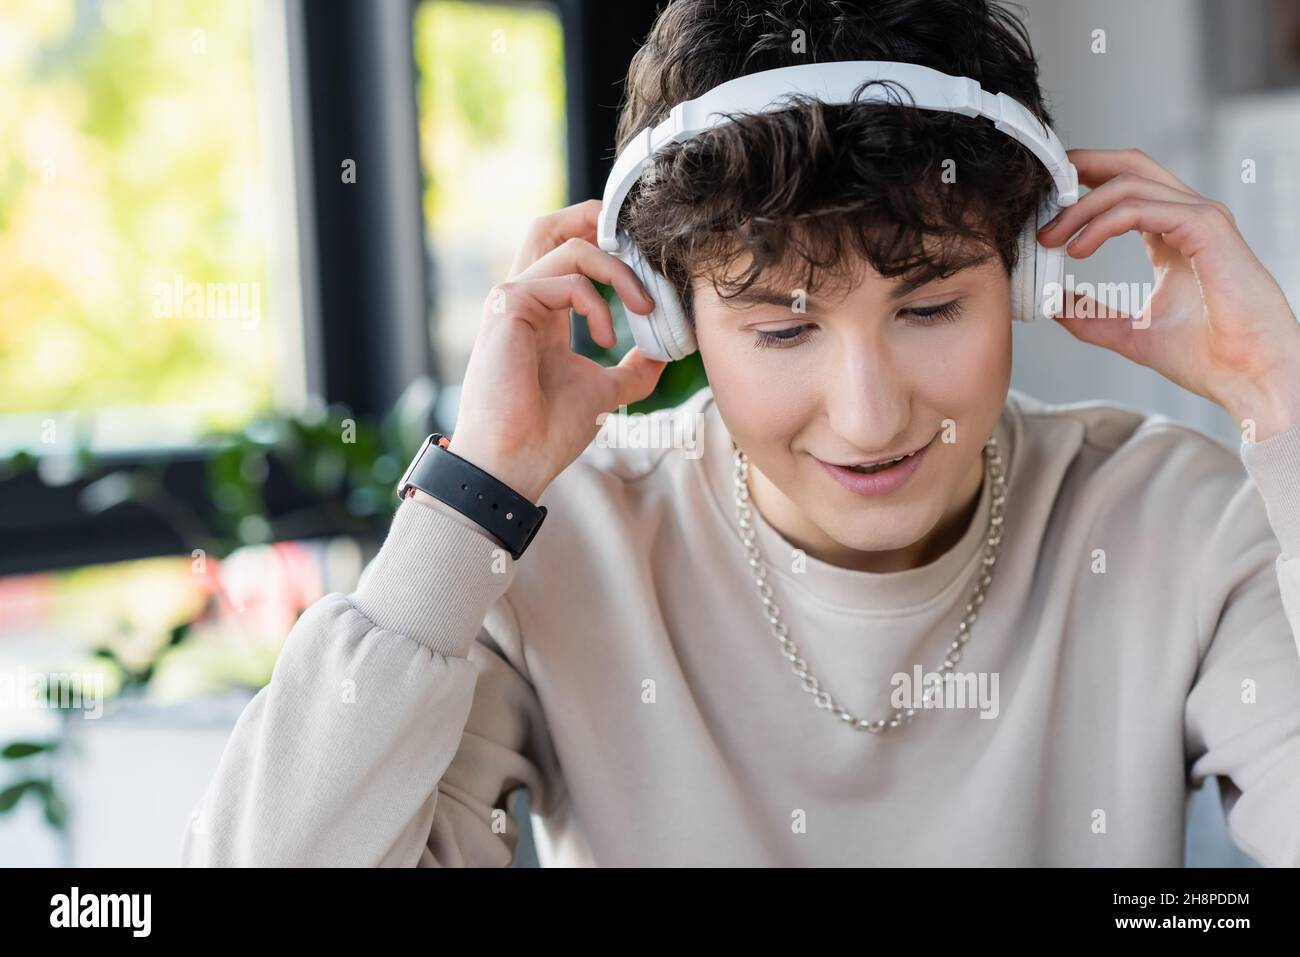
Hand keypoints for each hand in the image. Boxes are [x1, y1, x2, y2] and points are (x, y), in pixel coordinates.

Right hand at [446, 199, 667, 500]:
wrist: (514, 462)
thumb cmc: (546, 433)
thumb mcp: (603, 392)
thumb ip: (632, 369)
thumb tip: (666, 352)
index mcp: (543, 313)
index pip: (569, 254)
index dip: (607, 245)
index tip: (651, 268)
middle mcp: (525, 298)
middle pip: (551, 226)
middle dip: (597, 219)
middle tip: (642, 241)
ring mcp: (513, 297)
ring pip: (570, 245)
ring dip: (619, 271)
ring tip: (645, 310)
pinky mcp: (509, 304)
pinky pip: (566, 279)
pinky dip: (598, 303)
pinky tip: (608, 340)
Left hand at [1036, 148, 1299, 439]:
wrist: (1250, 376)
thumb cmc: (1208, 356)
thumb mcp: (1131, 332)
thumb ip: (1090, 316)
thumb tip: (1052, 307)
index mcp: (1173, 234)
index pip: (1125, 188)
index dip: (1082, 188)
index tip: (1043, 211)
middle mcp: (1189, 217)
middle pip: (1129, 166)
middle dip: (1079, 171)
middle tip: (1038, 196)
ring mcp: (1201, 218)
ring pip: (1128, 184)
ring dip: (1080, 208)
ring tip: (1050, 238)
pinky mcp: (1207, 228)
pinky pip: (1142, 208)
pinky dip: (1102, 223)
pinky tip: (1077, 249)